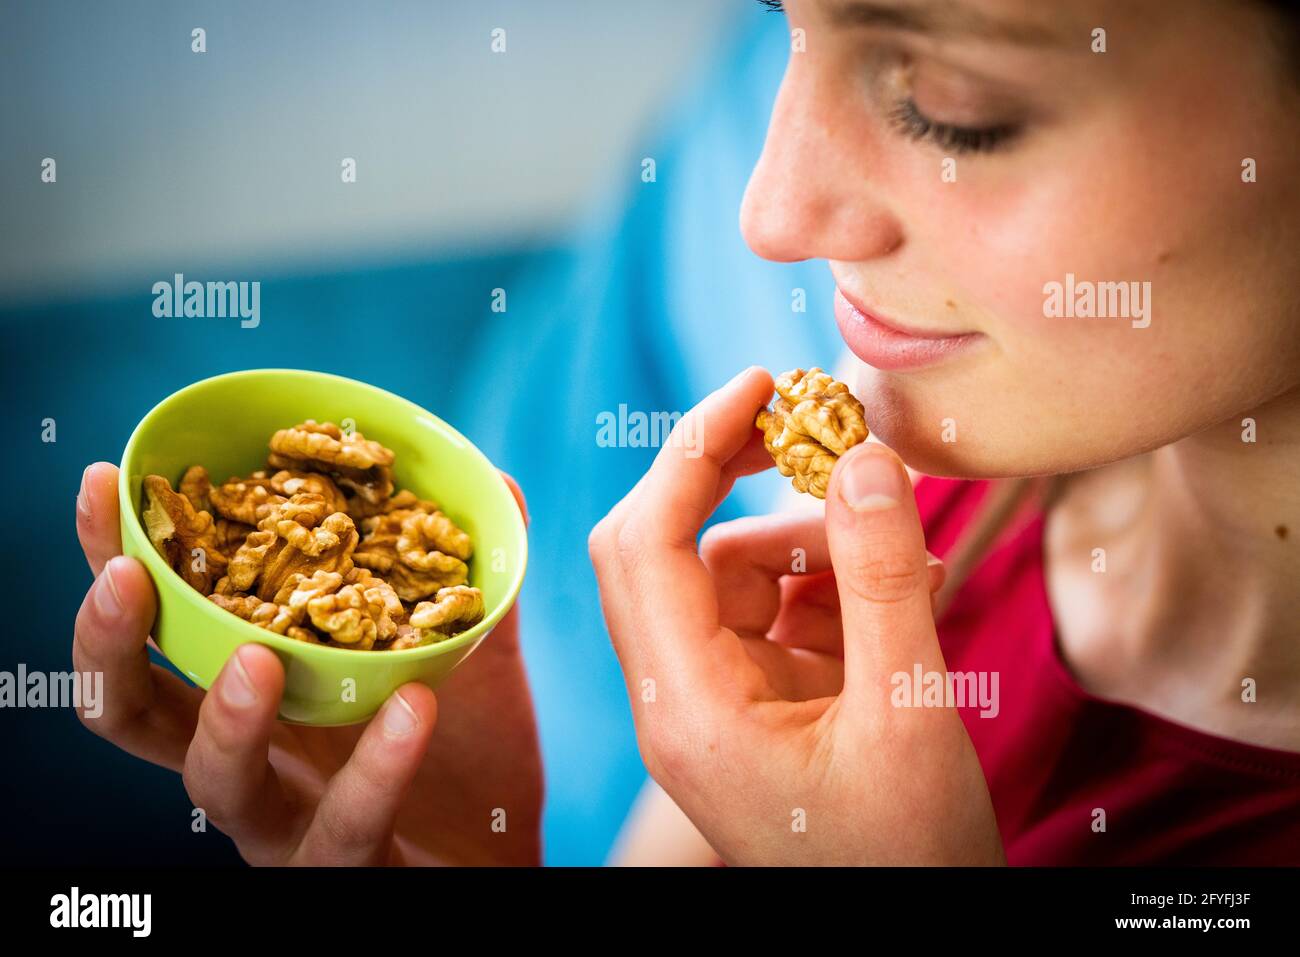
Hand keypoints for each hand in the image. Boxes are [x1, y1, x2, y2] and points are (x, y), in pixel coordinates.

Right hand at [74, 463, 541, 865]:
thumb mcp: (474, 649)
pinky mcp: (343, 870)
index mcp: (258, 688)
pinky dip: (377, 770)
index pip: (162, 623)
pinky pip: (346, 827)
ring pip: (215, 783)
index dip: (118, 557)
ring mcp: (287, 821)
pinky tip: (411, 710)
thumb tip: (494, 481)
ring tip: (256, 660)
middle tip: (125, 576)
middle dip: (113, 643)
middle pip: (135, 712)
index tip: (100, 482)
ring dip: (226, 719)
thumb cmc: (469, 750)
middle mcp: (252, 755)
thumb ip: (471, 575)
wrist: (511, 851)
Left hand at [588, 367, 1003, 864]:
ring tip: (907, 560)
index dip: (692, 449)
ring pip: (733, 572)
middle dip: (736, 480)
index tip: (760, 385)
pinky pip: (774, 610)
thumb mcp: (907, 711)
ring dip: (813, 544)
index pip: (645, 543)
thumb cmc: (907, 861)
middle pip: (670, 546)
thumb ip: (882, 579)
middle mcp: (681, 697)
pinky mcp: (758, 703)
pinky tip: (900, 595)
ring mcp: (717, 701)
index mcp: (688, 707)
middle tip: (811, 434)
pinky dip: (831, 586)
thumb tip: (862, 458)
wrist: (916, 937)